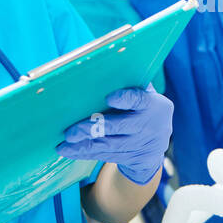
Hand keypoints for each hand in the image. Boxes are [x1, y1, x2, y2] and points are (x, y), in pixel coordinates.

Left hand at [57, 86, 172, 184]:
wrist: (158, 142)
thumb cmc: (143, 109)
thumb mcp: (145, 95)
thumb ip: (128, 84)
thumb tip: (101, 64)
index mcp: (150, 103)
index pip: (138, 99)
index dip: (124, 99)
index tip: (109, 98)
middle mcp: (147, 125)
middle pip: (118, 126)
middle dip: (92, 129)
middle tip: (70, 132)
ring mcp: (139, 144)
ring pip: (108, 145)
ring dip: (83, 146)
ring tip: (64, 146)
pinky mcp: (131, 158)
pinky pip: (105, 156)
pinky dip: (86, 154)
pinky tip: (70, 152)